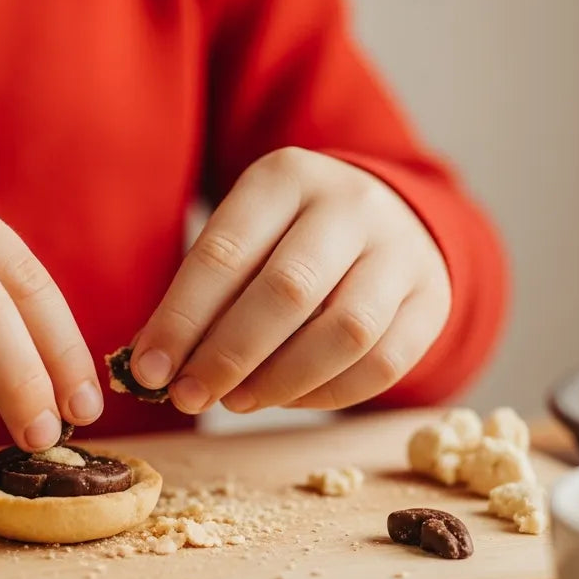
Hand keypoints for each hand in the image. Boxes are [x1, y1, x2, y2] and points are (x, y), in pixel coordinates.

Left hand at [130, 148, 449, 413]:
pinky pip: (382, 363)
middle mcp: (350, 205)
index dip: (182, 318)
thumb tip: (154, 363)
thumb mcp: (245, 234)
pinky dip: (327, 394)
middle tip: (188, 395)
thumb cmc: (290, 238)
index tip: (147, 370)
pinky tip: (286, 398)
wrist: (390, 218)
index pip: (225, 252)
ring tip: (234, 400)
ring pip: (344, 331)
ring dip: (279, 380)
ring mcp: (400, 251)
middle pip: (286, 291)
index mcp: (286, 177)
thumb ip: (203, 291)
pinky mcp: (431, 300)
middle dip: (227, 355)